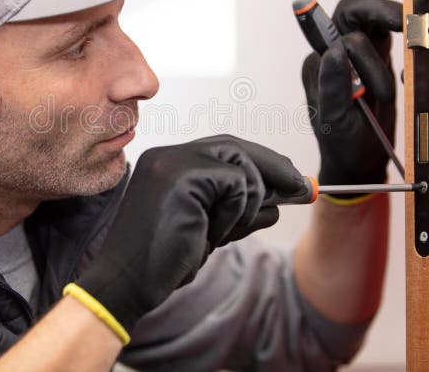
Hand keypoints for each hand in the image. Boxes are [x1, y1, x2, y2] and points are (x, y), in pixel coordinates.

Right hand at [76, 134, 303, 335]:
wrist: (126, 283)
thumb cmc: (162, 261)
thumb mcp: (209, 230)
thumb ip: (240, 209)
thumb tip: (281, 198)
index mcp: (168, 163)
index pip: (223, 150)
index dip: (260, 162)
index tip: (289, 178)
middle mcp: (168, 155)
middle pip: (235, 146)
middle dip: (274, 168)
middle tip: (302, 188)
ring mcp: (173, 162)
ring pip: (240, 165)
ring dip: (250, 200)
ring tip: (226, 230)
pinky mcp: (182, 176)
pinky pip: (236, 184)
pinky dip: (237, 212)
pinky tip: (213, 233)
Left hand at [302, 0, 402, 188]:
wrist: (359, 163)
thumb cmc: (342, 145)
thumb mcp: (334, 121)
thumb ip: (332, 86)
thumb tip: (334, 52)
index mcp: (319, 64)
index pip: (335, 24)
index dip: (362, 14)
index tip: (390, 19)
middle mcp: (336, 54)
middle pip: (356, 14)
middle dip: (383, 15)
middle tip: (409, 25)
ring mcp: (359, 57)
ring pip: (377, 28)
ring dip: (392, 51)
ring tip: (388, 91)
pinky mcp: (379, 64)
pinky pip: (392, 46)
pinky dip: (405, 57)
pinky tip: (402, 82)